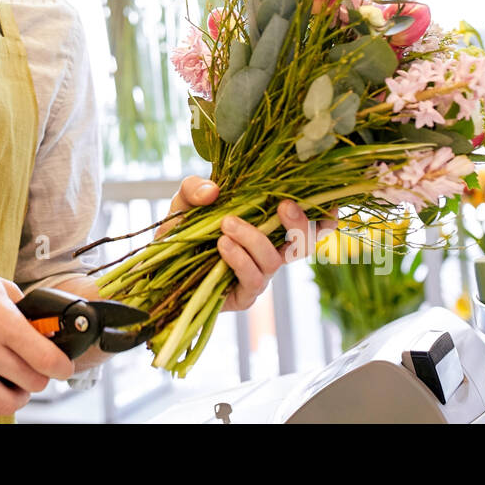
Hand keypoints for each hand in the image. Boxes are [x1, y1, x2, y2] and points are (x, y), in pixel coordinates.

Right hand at [0, 254, 73, 423]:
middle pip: (32, 383)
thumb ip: (20, 307)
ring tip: (9, 383)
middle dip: (38, 377)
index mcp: (0, 321)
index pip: (47, 359)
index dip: (62, 366)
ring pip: (7, 405)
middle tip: (31, 367)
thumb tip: (43, 327)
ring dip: (16, 397)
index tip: (61, 365)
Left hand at [157, 176, 335, 312]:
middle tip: (283, 205)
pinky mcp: (243, 296)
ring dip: (255, 239)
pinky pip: (253, 279)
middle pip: (304, 244)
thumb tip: (213, 191)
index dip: (325, 216)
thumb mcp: (185, 200)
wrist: (156, 266)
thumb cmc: (181, 230)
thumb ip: (195, 188)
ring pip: (275, 260)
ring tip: (226, 225)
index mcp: (268, 225)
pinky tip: (222, 245)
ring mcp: (259, 274)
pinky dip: (239, 259)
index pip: (309, 222)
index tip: (327, 201)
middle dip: (300, 225)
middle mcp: (270, 250)